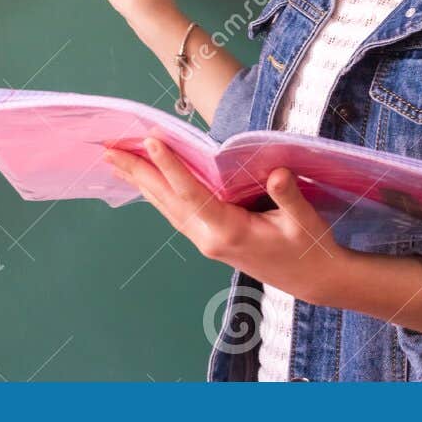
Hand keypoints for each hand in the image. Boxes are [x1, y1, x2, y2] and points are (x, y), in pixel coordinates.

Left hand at [102, 136, 350, 303]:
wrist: (313, 280)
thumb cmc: (311, 248)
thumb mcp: (305, 221)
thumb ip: (288, 197)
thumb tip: (276, 173)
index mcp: (230, 232)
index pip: (193, 194)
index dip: (171, 167)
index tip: (151, 141)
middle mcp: (209, 238)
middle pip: (167, 200)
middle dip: (138, 173)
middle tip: (108, 149)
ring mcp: (206, 241)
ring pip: (166, 207)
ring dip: (141, 182)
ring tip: (116, 159)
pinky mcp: (209, 239)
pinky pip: (175, 212)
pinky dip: (157, 192)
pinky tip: (145, 180)